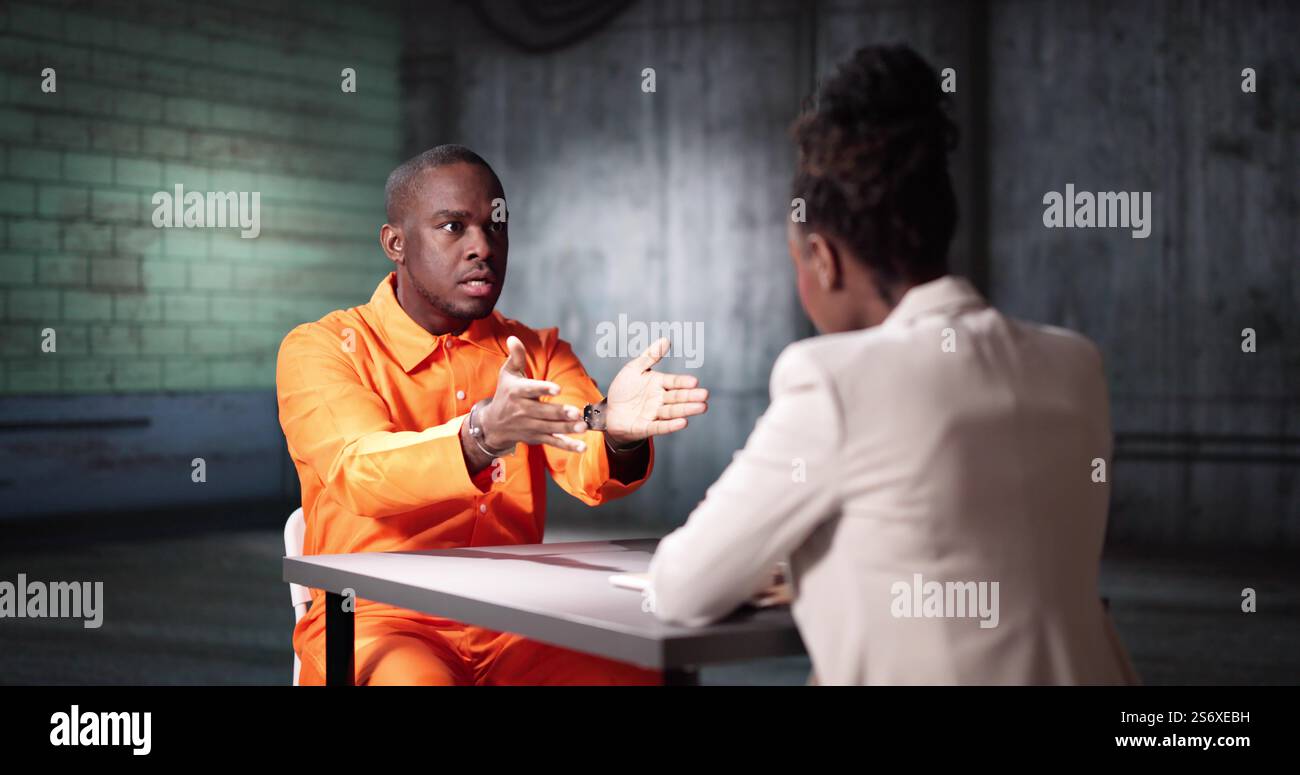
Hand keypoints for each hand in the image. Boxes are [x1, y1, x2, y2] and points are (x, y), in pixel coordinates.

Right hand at [480, 335, 588, 453]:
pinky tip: (582, 447)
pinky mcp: (538, 437)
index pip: (531, 389)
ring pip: (551, 428)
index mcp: (518, 392)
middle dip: (560, 413)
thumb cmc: (505, 394)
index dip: (544, 388)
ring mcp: (531, 426)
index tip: (557, 389)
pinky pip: (553, 442)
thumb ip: (516, 356)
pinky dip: (568, 446)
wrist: (494, 424)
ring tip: (583, 427)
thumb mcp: (508, 374)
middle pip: (544, 412)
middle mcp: (523, 410)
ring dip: (567, 428)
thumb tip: (513, 337)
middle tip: (576, 412)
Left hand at [605, 337, 708, 443]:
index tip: (694, 381)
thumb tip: (665, 340)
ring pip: (672, 411)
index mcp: (659, 384)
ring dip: (687, 410)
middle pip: (677, 397)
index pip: (674, 382)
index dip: (683, 382)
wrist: (609, 412)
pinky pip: (660, 427)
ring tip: (701, 407)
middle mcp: (660, 399)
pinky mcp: (646, 427)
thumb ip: (650, 356)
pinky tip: (683, 423)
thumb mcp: (634, 369)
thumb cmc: (623, 389)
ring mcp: (654, 414)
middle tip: (705, 395)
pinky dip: (671, 425)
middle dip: (691, 396)